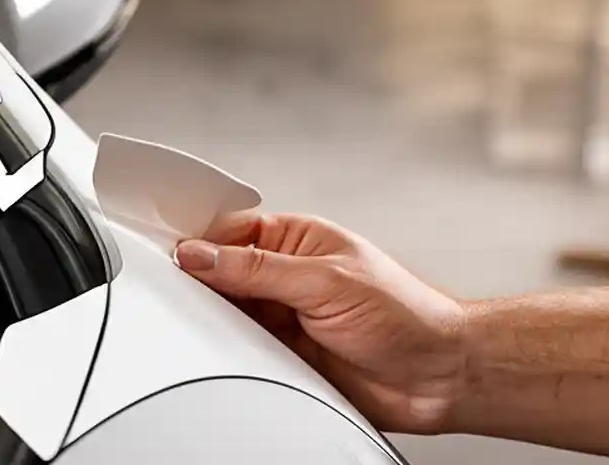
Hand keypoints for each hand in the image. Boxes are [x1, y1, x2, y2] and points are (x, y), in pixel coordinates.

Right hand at [174, 211, 466, 433]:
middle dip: (198, 281)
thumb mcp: (325, 281)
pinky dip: (226, 351)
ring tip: (197, 321)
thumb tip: (200, 254)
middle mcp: (285, 275)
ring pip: (226, 312)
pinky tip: (218, 350)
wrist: (442, 377)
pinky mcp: (283, 355)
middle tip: (173, 290)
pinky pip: (240, 350)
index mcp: (297, 238)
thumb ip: (257, 269)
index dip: (197, 240)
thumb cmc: (407, 315)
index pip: (230, 231)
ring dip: (213, 318)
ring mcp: (283, 316)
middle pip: (221, 272)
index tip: (166, 252)